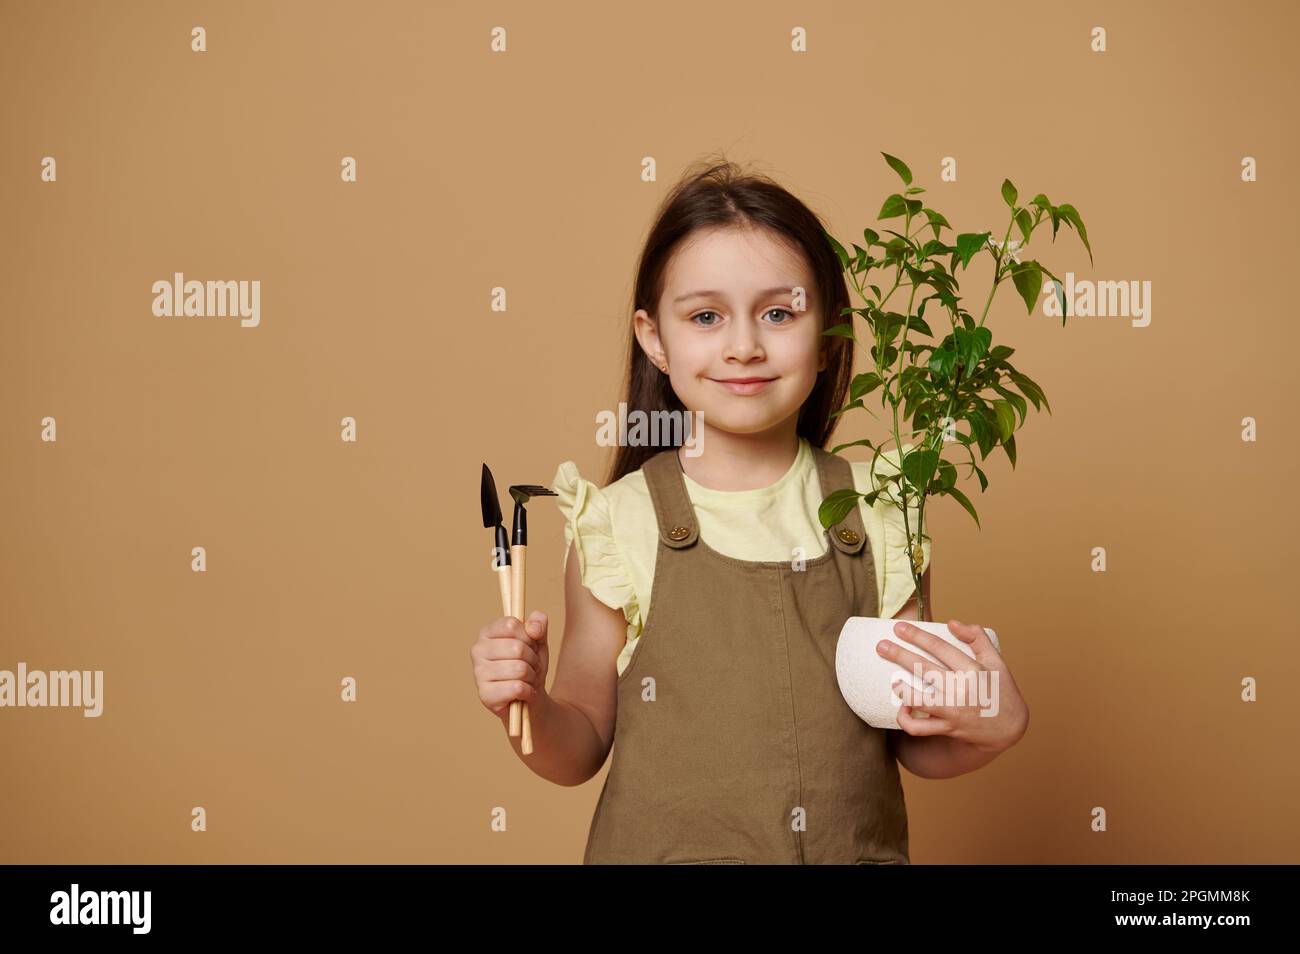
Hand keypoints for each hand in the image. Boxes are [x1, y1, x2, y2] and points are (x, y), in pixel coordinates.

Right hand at [471, 611, 549, 721]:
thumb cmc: (531, 665)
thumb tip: (533, 628)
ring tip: (527, 679)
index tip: (529, 644)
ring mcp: (478, 673)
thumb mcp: (539, 640)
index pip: (511, 625)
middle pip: (517, 648)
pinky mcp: (485, 695)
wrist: (532, 698)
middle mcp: (478, 650)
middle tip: (530, 666)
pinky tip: (523, 693)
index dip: (528, 636)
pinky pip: (517, 688)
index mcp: (487, 633)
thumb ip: (539, 623)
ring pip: (519, 669)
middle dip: (532, 659)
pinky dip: (528, 691)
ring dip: (531, 676)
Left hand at [878, 619, 1027, 753]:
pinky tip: (903, 708)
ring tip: (893, 681)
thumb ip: (977, 638)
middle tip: (880, 646)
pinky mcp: (947, 728)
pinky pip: (919, 728)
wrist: (1009, 728)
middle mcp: (961, 690)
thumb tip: (952, 622)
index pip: (939, 647)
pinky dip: (906, 720)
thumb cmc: (1001, 690)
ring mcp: (953, 711)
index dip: (917, 635)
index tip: (898, 627)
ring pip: (917, 700)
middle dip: (898, 654)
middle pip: (923, 668)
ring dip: (900, 689)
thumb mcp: (996, 661)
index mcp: (973, 670)